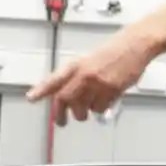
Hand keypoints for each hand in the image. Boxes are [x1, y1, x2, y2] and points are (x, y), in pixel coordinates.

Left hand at [26, 29, 156, 125]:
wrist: (134, 45)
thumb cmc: (112, 51)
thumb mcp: (87, 60)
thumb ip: (75, 76)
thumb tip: (63, 94)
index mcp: (75, 64)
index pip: (54, 79)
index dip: (41, 90)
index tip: (31, 98)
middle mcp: (84, 73)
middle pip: (64, 99)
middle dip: (60, 114)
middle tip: (61, 121)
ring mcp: (98, 82)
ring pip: (83, 107)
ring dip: (83, 112)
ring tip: (86, 109)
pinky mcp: (112, 90)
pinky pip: (100, 108)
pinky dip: (99, 109)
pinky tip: (103, 101)